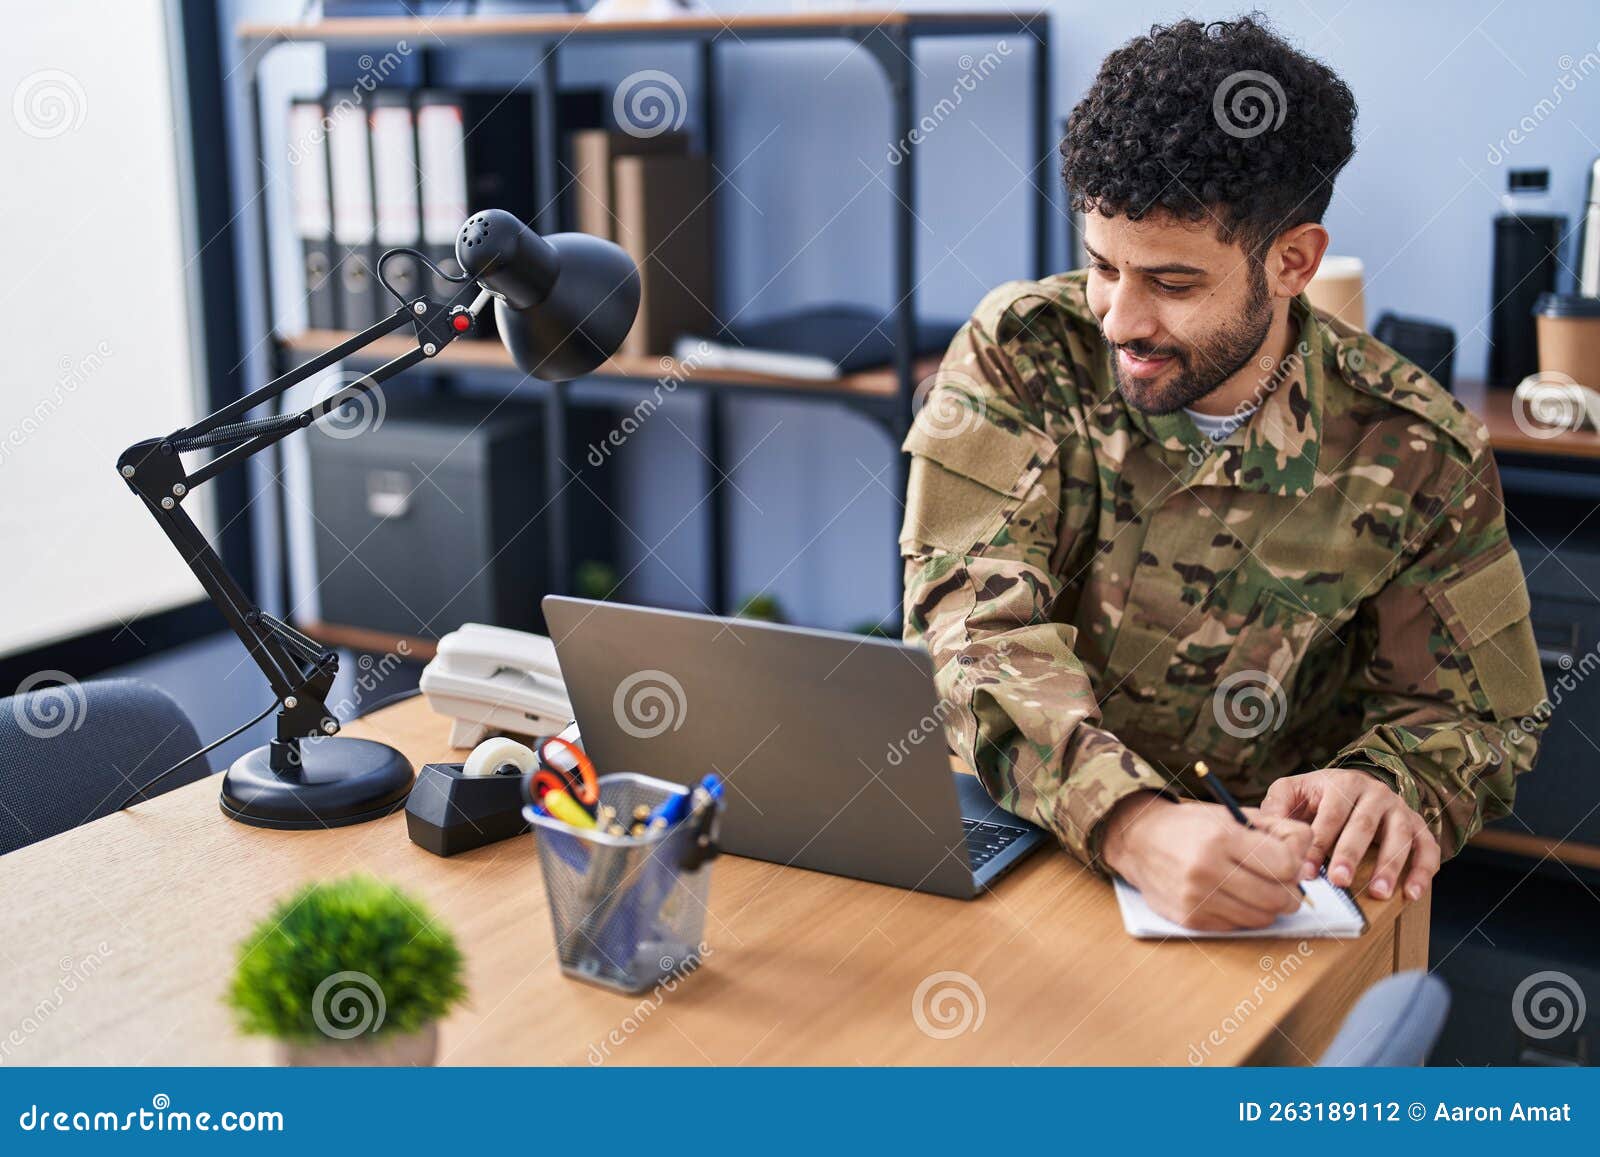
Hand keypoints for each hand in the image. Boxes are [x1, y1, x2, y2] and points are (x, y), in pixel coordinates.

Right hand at [1100, 792, 1313, 931]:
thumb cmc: (1192, 825)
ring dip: (1269, 907)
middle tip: (1284, 883)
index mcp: (1221, 838)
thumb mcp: (1232, 814)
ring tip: (1260, 890)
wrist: (1139, 840)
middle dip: (1290, 892)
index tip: (1290, 860)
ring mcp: (1198, 899)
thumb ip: (1276, 830)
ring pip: (1262, 918)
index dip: (1296, 863)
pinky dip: (1244, 915)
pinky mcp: (1191, 921)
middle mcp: (1207, 870)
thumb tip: (1307, 861)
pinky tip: (1235, 898)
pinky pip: (1238, 928)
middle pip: (1279, 898)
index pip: (1285, 864)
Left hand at [1257, 769, 1439, 901]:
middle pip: (1363, 825)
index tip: (1304, 871)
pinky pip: (1427, 849)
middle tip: (1339, 881)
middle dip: (1350, 855)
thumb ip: (1278, 805)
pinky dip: (1423, 872)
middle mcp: (1375, 794)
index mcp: (1343, 784)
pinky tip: (1412, 894)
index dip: (1318, 844)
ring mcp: (1399, 810)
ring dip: (1389, 867)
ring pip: (1399, 838)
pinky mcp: (1418, 827)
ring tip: (1378, 893)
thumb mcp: (1294, 791)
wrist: (1359, 786)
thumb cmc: (1320, 796)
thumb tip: (1264, 828)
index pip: (1330, 816)